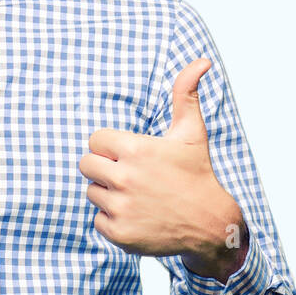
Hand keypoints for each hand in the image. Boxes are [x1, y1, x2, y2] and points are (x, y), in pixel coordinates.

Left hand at [78, 58, 245, 279]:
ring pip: (92, 192)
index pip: (95, 140)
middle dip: (105, 168)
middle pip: (86, 164)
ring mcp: (120, 208)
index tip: (131, 154)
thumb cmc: (196, 173)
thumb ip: (186, 94)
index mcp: (136, 150)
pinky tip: (138, 216)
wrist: (209, 223)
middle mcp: (125, 179)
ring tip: (138, 196)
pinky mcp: (118, 233)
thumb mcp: (191, 132)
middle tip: (132, 175)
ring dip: (109, 194)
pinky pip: (98, 219)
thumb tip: (201, 61)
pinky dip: (113, 219)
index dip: (110, 146)